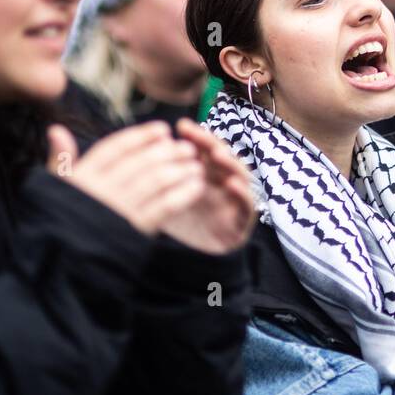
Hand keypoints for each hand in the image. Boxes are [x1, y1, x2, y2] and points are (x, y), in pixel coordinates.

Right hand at [47, 121, 205, 234]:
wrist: (63, 266)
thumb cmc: (60, 222)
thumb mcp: (55, 190)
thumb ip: (61, 160)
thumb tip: (55, 128)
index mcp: (84, 176)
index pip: (116, 148)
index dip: (141, 136)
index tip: (163, 129)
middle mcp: (103, 190)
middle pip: (141, 162)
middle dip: (167, 152)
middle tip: (187, 147)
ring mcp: (120, 210)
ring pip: (156, 181)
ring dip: (180, 170)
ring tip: (195, 165)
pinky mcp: (135, 230)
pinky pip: (164, 207)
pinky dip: (183, 194)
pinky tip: (196, 186)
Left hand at [160, 119, 255, 254]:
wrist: (188, 267)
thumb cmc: (177, 229)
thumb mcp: (163, 201)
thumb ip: (158, 182)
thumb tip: (146, 153)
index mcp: (204, 177)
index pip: (203, 151)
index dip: (196, 137)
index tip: (181, 126)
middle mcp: (221, 186)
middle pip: (222, 158)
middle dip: (212, 144)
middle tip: (200, 137)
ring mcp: (233, 202)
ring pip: (239, 176)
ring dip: (231, 163)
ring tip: (217, 155)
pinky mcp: (242, 222)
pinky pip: (247, 205)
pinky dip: (242, 193)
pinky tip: (231, 184)